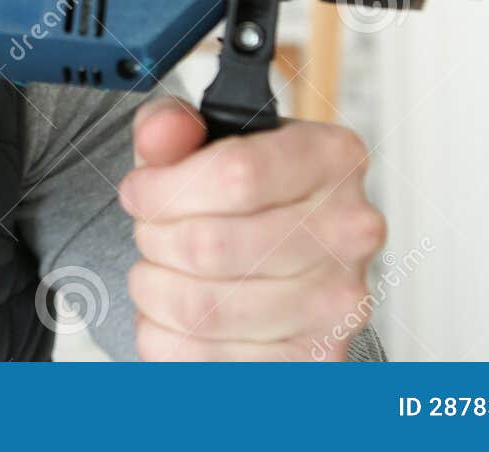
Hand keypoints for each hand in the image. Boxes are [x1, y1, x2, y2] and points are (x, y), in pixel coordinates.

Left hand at [117, 97, 384, 360]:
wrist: (287, 262)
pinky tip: (178, 315)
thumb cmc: (247, 198)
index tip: (140, 193)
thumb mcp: (207, 143)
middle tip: (150, 234)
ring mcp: (338, 303)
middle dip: (153, 240)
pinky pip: (205, 359)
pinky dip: (167, 338)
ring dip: (155, 290)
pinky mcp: (313, 361)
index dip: (163, 190)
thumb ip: (171, 127)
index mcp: (331, 158)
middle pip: (209, 246)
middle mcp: (348, 231)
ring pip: (202, 307)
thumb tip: (163, 132)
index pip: (233, 176)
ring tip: (160, 273)